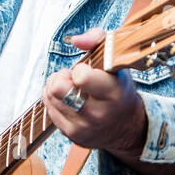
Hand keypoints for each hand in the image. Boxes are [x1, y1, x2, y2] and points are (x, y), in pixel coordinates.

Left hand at [43, 27, 147, 156]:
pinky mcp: (71, 134)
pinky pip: (48, 109)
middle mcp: (98, 113)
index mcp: (113, 93)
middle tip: (73, 78)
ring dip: (57, 87)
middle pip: (58, 89)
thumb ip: (97, 39)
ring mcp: (83, 127)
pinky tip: (68, 98)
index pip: (81, 77)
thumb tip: (75, 40)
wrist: (126, 127)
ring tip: (72, 88)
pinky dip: (54, 100)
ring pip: (50, 96)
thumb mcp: (116, 60)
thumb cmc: (118, 87)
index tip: (87, 71)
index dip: (79, 69)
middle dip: (61, 77)